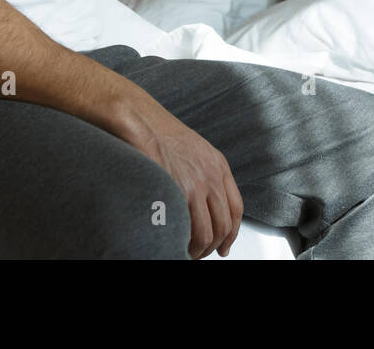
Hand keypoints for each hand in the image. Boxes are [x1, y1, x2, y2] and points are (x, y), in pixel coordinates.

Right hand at [122, 94, 243, 258]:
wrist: (137, 118)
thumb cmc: (157, 131)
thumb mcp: (192, 149)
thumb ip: (202, 172)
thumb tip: (201, 201)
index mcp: (217, 165)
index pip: (235, 208)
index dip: (231, 233)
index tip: (224, 245)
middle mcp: (211, 175)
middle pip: (224, 225)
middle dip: (214, 246)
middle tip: (200, 254)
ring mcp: (195, 184)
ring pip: (207, 233)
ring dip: (198, 250)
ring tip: (185, 252)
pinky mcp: (176, 190)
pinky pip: (187, 228)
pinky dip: (182, 242)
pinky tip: (173, 244)